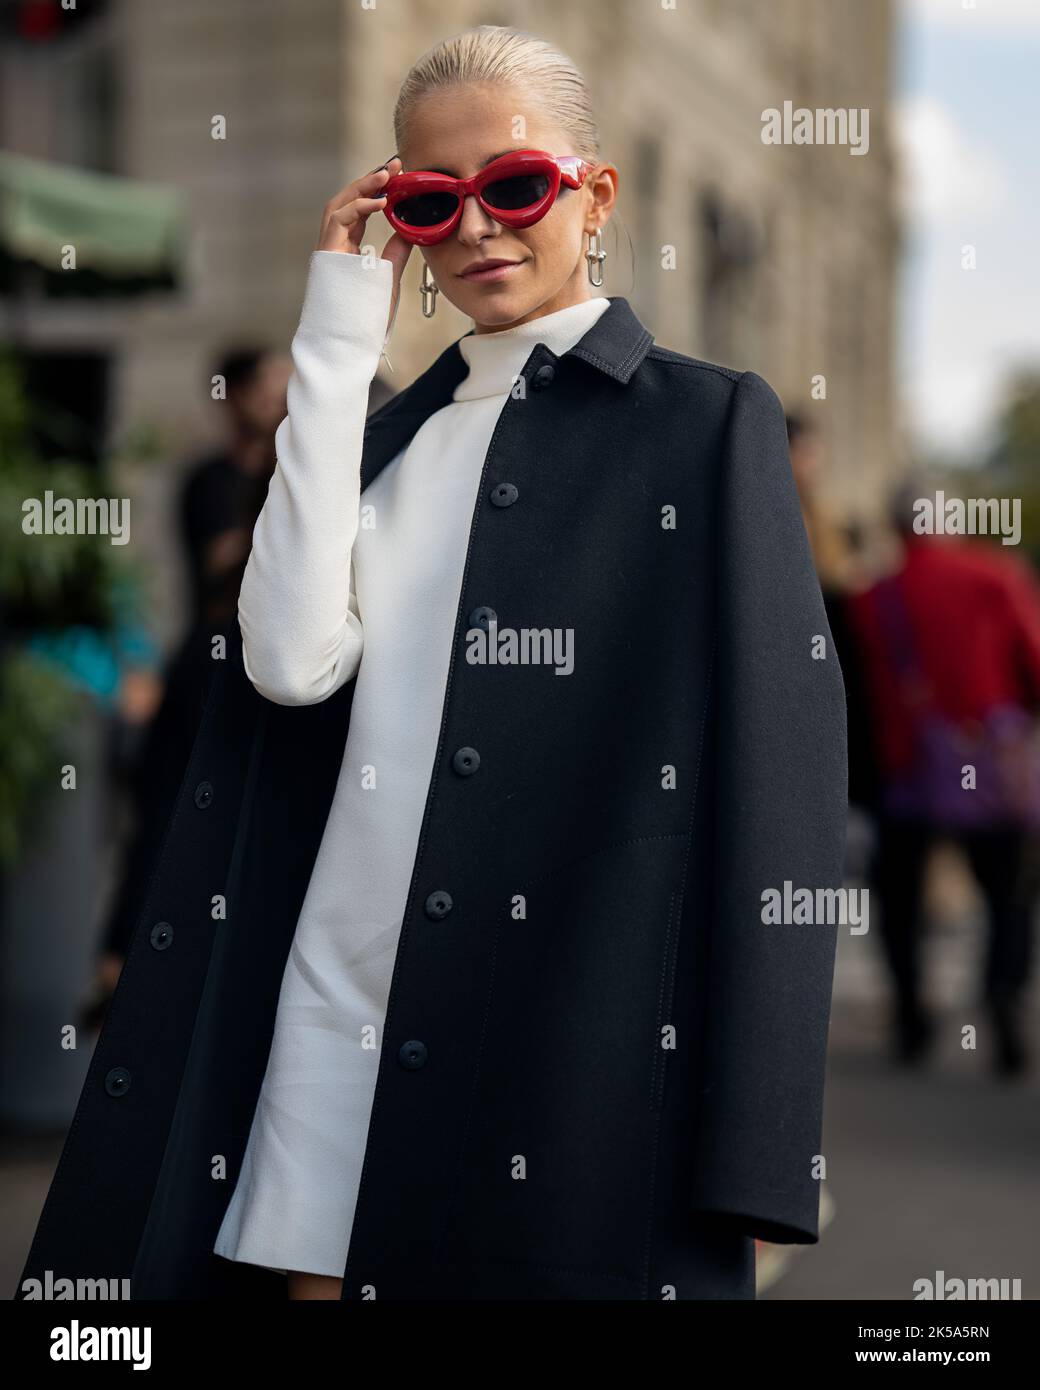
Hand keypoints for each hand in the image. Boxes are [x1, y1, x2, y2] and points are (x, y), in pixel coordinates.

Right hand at [316, 156, 411, 333]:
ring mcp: (328, 249)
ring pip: (338, 205)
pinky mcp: (326, 254)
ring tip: (387, 175)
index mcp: (347, 248)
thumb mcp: (389, 278)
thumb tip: (411, 231)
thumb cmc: (366, 319)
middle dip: (370, 180)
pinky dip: (359, 207)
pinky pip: (338, 220)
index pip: (360, 210)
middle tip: (394, 164)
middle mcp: (335, 245)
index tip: (398, 174)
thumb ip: (396, 253)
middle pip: (347, 201)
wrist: (348, 342)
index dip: (377, 190)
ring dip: (362, 187)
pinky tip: (381, 202)